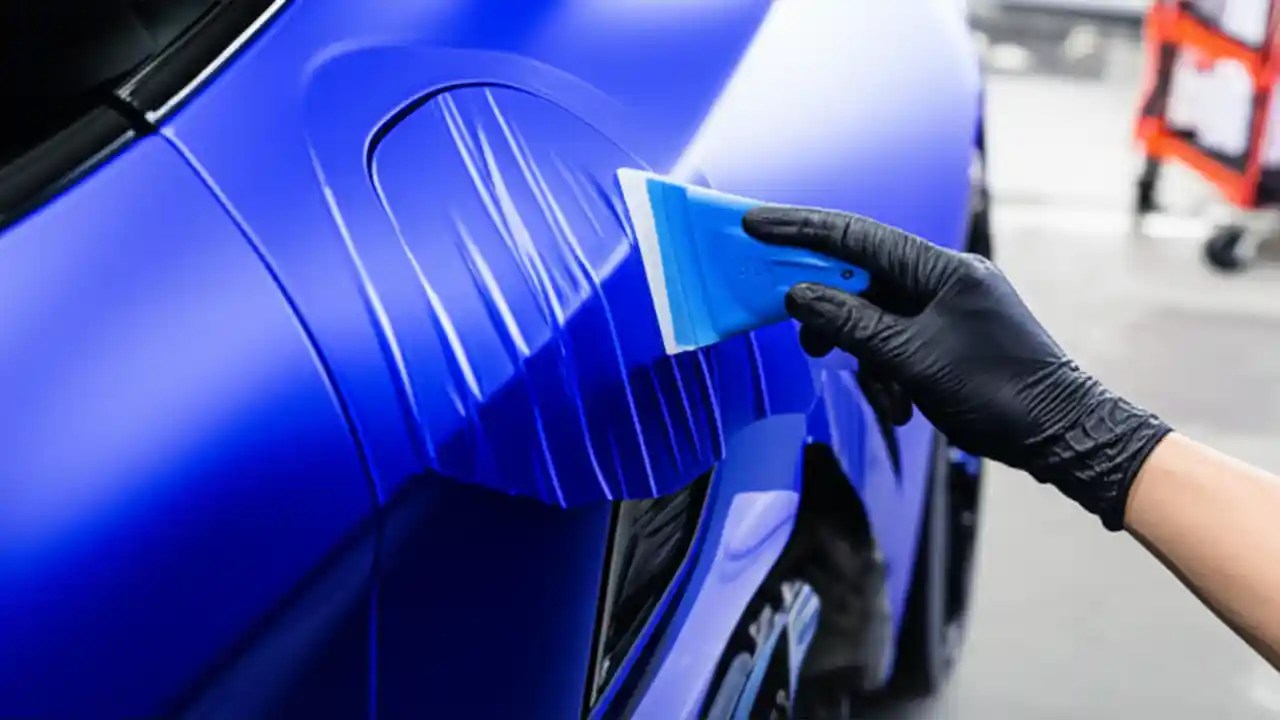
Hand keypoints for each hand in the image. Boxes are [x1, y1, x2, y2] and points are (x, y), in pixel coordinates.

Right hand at [743, 206, 1171, 529]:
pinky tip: (901, 406)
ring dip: (866, 359)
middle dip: (832, 316)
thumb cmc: (999, 393)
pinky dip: (890, 371)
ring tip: (882, 397)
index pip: (854, 236)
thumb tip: (799, 296)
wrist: (1063, 434)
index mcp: (940, 269)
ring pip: (878, 317)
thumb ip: (850, 323)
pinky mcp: (955, 334)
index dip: (798, 229)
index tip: (753, 224)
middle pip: (862, 278)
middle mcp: (946, 277)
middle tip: (805, 341)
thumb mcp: (911, 359)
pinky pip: (900, 341)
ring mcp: (952, 306)